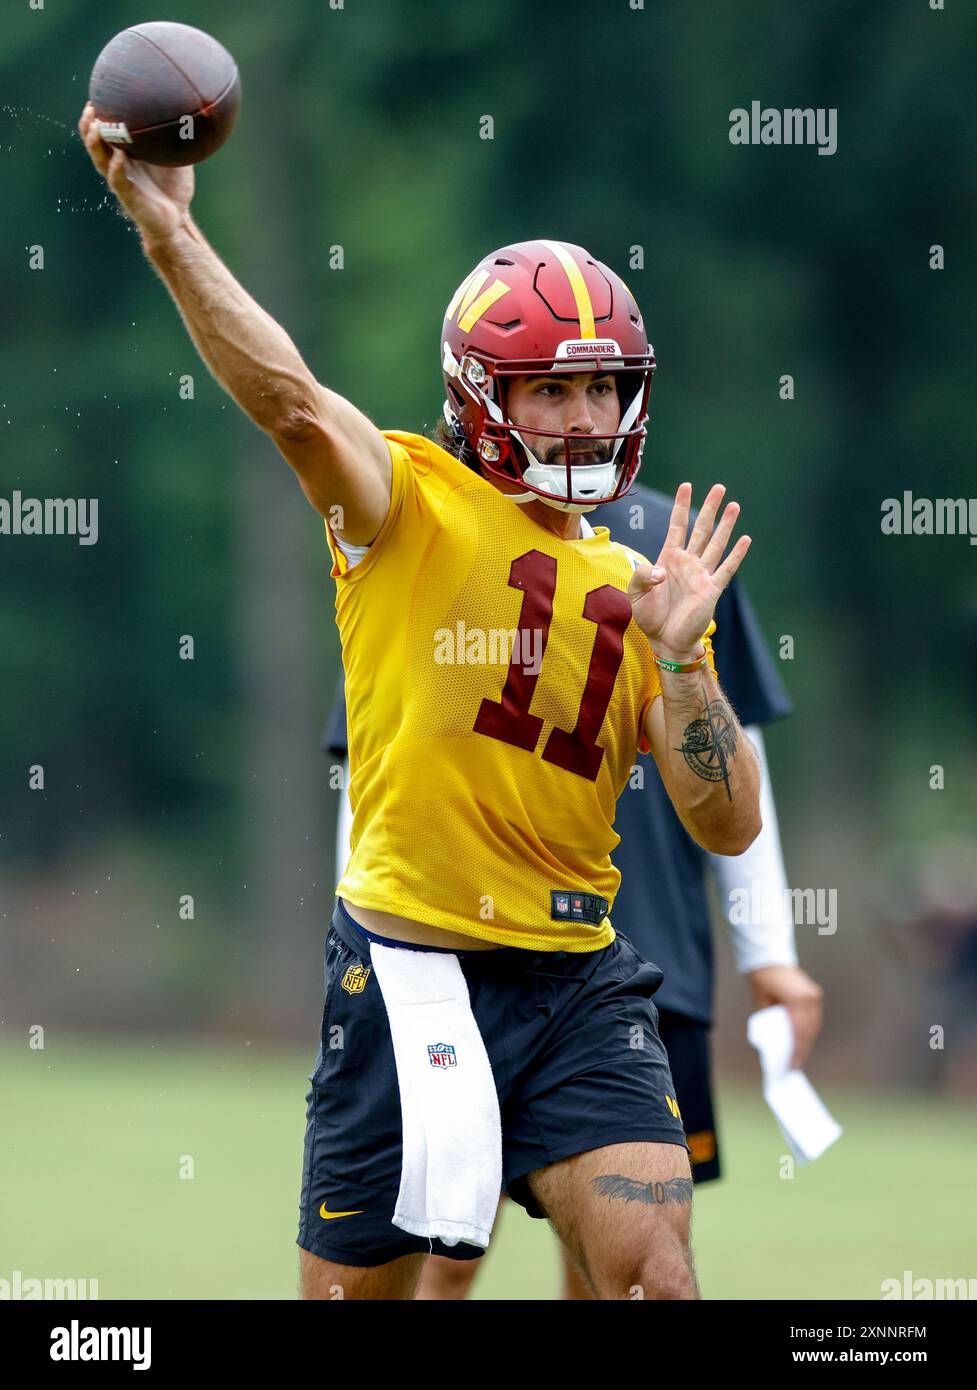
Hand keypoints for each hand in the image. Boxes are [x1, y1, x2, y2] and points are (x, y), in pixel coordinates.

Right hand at [78, 102, 193, 246]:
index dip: (98, 116)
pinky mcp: (128, 195)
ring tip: (96, 126)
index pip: (105, 133)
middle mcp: (118, 165)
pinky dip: (116, 167)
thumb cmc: (174, 190)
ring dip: (95, 142)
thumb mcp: (178, 159)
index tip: (97, 95)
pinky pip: (117, 179)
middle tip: (90, 107)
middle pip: (94, 143)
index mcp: (126, 155)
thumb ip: (179, 140)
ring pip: (100, 159)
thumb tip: (192, 115)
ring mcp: (121, 180)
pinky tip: (119, 156)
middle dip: (88, 125)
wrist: (177, 221)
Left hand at [627, 482, 749, 659]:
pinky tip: (745, 540)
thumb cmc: (650, 615)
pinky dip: (736, 555)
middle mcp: (687, 562)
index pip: (677, 526)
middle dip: (709, 508)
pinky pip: (726, 569)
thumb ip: (642, 575)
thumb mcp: (635, 593)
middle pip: (701, 529)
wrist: (665, 639)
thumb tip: (662, 570)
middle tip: (719, 488)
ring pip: (716, 543)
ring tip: (734, 505)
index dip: (681, 506)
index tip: (686, 486)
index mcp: (668, 558)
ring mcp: (701, 574)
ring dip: (726, 525)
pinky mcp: (711, 589)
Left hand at [748, 964, 823, 1068]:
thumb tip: (777, 1046)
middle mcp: (809, 997)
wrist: (769, 960)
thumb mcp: (762, 1004)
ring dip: (807, 1041)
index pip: (799, 1031)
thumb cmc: (761, 982)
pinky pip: (814, 1018)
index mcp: (796, 998)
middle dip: (802, 1049)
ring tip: (799, 1057)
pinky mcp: (815, 994)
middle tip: (795, 1066)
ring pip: (813, 1026)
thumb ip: (772, 1023)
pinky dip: (808, 1031)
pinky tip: (803, 1042)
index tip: (792, 1066)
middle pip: (808, 1031)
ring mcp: (814, 995)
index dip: (796, 1051)